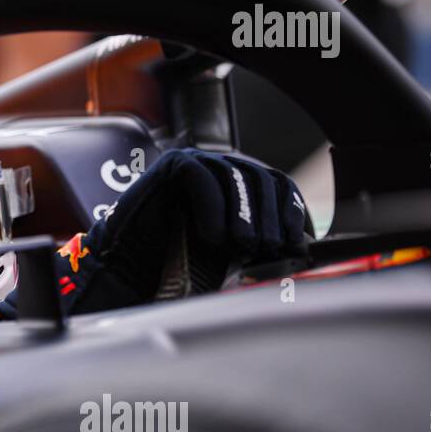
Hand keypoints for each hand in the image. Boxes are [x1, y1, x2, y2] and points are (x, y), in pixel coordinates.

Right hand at [57, 148, 310, 313]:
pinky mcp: (170, 166)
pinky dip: (212, 207)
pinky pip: (200, 176)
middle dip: (271, 216)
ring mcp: (195, 162)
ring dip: (246, 214)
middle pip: (262, 178)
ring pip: (236, 174)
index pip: (278, 184)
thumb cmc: (180, 264)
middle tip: (269, 248)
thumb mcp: (232, 254)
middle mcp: (219, 167)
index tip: (299, 241)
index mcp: (238, 185)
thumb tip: (300, 248)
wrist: (130, 268)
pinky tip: (212, 236)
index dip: (292, 211)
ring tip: (243, 246)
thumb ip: (260, 244)